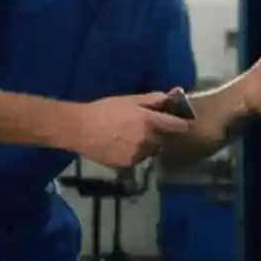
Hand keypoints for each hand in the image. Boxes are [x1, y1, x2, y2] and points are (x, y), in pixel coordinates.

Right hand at [66, 92, 190, 167]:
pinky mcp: (127, 164)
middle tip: (145, 129)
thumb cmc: (104, 110)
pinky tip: (122, 146)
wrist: (80, 129)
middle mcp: (146, 139)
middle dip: (158, 135)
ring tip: (130, 138)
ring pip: (150, 151)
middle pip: (163, 140)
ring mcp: (137, 153)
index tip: (180, 124)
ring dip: (146, 145)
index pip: (175, 126)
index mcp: (148, 121)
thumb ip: (151, 99)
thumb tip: (169, 96)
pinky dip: (135, 154)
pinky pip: (138, 159)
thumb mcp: (128, 100)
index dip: (180, 124)